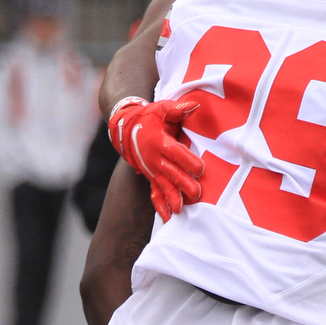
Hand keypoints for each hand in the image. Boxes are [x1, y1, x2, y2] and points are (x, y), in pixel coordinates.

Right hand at [108, 96, 203, 220]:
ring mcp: (152, 171)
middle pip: (171, 173)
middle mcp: (155, 159)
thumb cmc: (149, 117)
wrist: (125, 129)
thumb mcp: (162, 108)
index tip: (200, 168)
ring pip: (164, 187)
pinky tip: (169, 219)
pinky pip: (155, 194)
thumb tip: (193, 105)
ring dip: (172, 198)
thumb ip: (177, 109)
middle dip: (183, 184)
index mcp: (160, 142)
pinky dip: (161, 207)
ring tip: (180, 210)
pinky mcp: (151, 178)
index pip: (175, 153)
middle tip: (196, 194)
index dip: (187, 161)